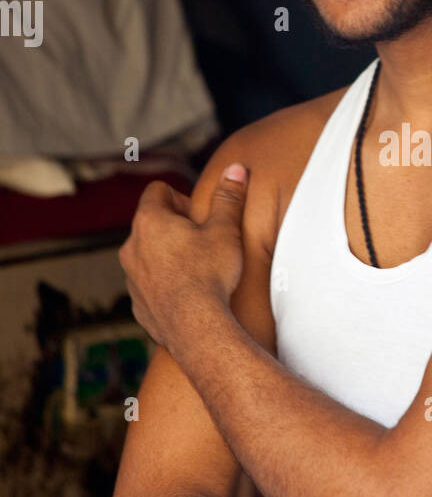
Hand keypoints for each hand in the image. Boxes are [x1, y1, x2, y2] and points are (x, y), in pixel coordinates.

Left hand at [118, 164, 248, 357]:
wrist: (196, 327)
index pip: (157, 191)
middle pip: (151, 223)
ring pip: (148, 256)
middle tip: (203, 242)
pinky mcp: (137, 304)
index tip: (199, 216)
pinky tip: (190, 295)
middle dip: (175, 228)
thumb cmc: (210, 274)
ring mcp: (131, 278)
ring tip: (197, 270)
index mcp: (149, 221)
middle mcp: (131, 247)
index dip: (181, 198)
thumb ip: (228, 197)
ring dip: (168, 257)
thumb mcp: (225, 230)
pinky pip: (150, 286)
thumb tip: (235, 169)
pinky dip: (165, 285)